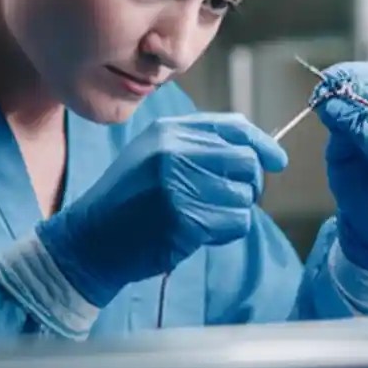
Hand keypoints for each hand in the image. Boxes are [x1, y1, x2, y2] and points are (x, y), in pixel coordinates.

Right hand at [36, 113, 286, 307]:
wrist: (89, 240)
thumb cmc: (128, 200)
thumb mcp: (154, 155)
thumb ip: (199, 146)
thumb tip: (256, 149)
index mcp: (169, 130)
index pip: (233, 127)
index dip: (263, 144)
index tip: (278, 161)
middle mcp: (174, 151)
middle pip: (245, 161)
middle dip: (250, 184)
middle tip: (232, 200)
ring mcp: (178, 184)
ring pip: (244, 195)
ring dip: (235, 211)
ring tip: (205, 217)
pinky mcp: (184, 218)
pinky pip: (235, 222)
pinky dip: (227, 232)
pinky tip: (201, 234)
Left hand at [315, 63, 367, 271]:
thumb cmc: (361, 182)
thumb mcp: (343, 144)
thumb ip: (340, 121)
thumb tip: (328, 96)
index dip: (356, 74)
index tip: (328, 77)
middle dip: (362, 88)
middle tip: (332, 93)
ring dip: (361, 116)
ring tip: (335, 117)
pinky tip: (358, 143)